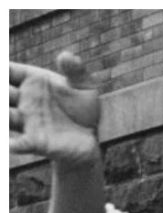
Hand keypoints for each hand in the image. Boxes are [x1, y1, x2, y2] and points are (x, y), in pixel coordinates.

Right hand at [10, 51, 100, 165]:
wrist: (91, 139)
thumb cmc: (83, 109)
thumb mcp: (85, 87)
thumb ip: (76, 71)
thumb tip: (66, 56)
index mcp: (32, 83)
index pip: (9, 71)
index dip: (3, 69)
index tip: (4, 69)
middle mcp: (24, 101)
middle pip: (3, 93)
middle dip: (1, 93)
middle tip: (4, 93)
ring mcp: (27, 122)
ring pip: (6, 117)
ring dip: (4, 115)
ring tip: (6, 113)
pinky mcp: (35, 142)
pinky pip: (19, 143)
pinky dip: (13, 144)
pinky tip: (11, 145)